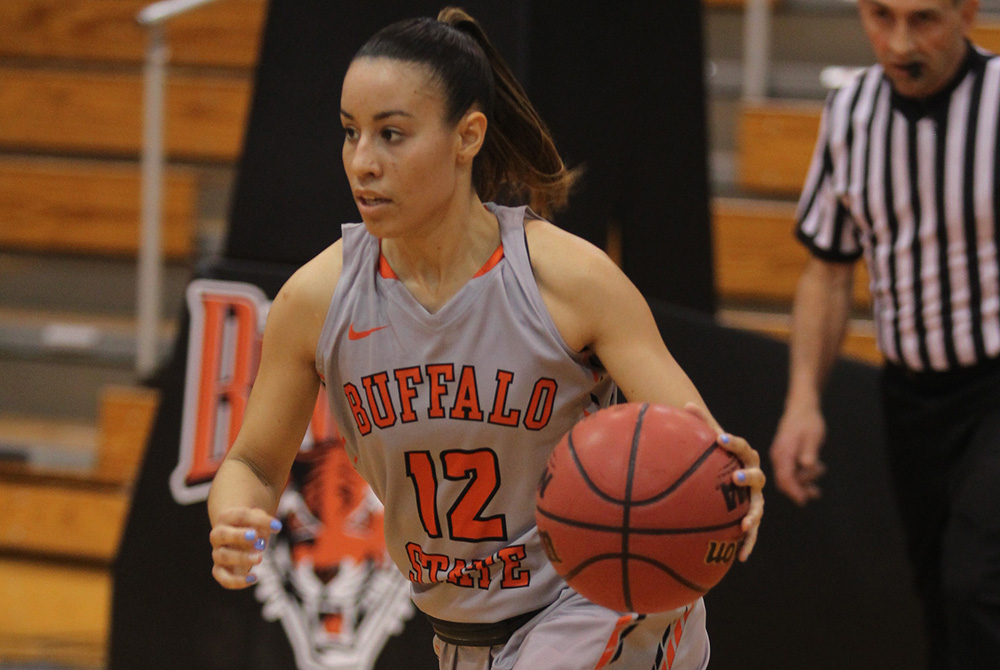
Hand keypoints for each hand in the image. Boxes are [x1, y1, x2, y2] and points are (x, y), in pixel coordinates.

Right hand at [209, 507, 282, 588]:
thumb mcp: (259, 519)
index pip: (241, 516)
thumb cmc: (252, 525)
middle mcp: (218, 535)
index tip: (278, 527)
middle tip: (256, 537)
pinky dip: (237, 581)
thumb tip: (274, 527)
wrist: (238, 537)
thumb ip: (264, 520)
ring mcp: (217, 553)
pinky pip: (223, 578)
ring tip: (260, 558)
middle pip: (222, 534)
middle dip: (238, 536)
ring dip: (241, 558)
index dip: (260, 521)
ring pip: (223, 556)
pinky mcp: (220, 570)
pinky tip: (254, 578)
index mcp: (227, 517)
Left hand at [685, 403, 764, 561]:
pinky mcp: (750, 516)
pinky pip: (751, 531)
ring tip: (745, 525)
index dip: (734, 442)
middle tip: (736, 477)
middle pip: (757, 476)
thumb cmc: (715, 453)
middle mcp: (753, 477)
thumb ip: (701, 422)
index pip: (743, 447)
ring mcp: (754, 498)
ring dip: (752, 515)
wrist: (727, 470)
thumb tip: (686, 403)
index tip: (720, 438)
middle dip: (748, 477)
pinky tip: (740, 557)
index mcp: (744, 456)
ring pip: (758, 507)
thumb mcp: (708, 437)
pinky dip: (748, 543)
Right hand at [769, 405, 826, 506]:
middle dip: (800, 489)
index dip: (793, 491)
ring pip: (789, 477)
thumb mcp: (813, 436)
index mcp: (783, 452)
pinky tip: (818, 469)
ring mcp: (781, 456)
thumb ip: (809, 451)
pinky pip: (792, 471)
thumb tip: (807, 465)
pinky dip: (804, 474)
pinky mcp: (786, 456)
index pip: (785, 477)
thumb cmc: (808, 421)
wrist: (802, 408)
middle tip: (817, 493)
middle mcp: (779, 456)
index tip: (803, 501)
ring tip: (821, 470)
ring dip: (804, 481)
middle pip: (785, 481)